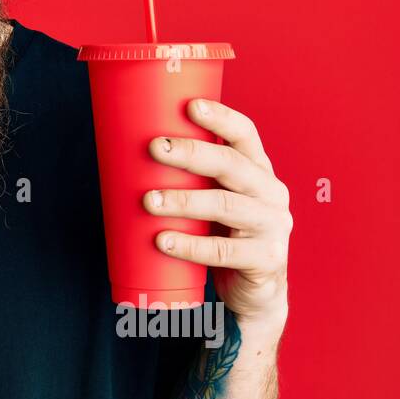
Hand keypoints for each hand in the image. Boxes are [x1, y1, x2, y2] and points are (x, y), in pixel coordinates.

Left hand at [141, 98, 290, 329]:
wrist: (257, 292)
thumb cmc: (225, 236)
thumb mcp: (215, 201)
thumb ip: (190, 180)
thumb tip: (127, 154)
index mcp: (259, 171)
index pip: (245, 135)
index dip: (221, 118)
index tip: (190, 106)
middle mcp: (271, 193)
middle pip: (232, 165)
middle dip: (192, 154)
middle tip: (155, 148)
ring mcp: (272, 226)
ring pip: (225, 205)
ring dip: (183, 201)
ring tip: (149, 201)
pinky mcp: (265, 259)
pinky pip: (223, 251)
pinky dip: (189, 245)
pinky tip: (163, 241)